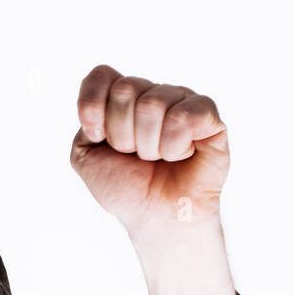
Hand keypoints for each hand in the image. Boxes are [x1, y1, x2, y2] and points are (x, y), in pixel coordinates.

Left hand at [69, 65, 228, 236]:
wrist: (156, 218)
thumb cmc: (126, 188)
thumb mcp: (85, 156)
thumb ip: (84, 118)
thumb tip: (112, 94)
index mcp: (122, 99)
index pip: (101, 76)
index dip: (93, 108)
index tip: (98, 138)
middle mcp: (152, 94)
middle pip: (125, 90)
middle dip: (122, 135)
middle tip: (135, 156)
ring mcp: (182, 101)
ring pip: (152, 104)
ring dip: (149, 146)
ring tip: (158, 159)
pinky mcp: (209, 116)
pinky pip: (184, 116)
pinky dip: (175, 146)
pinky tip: (182, 155)